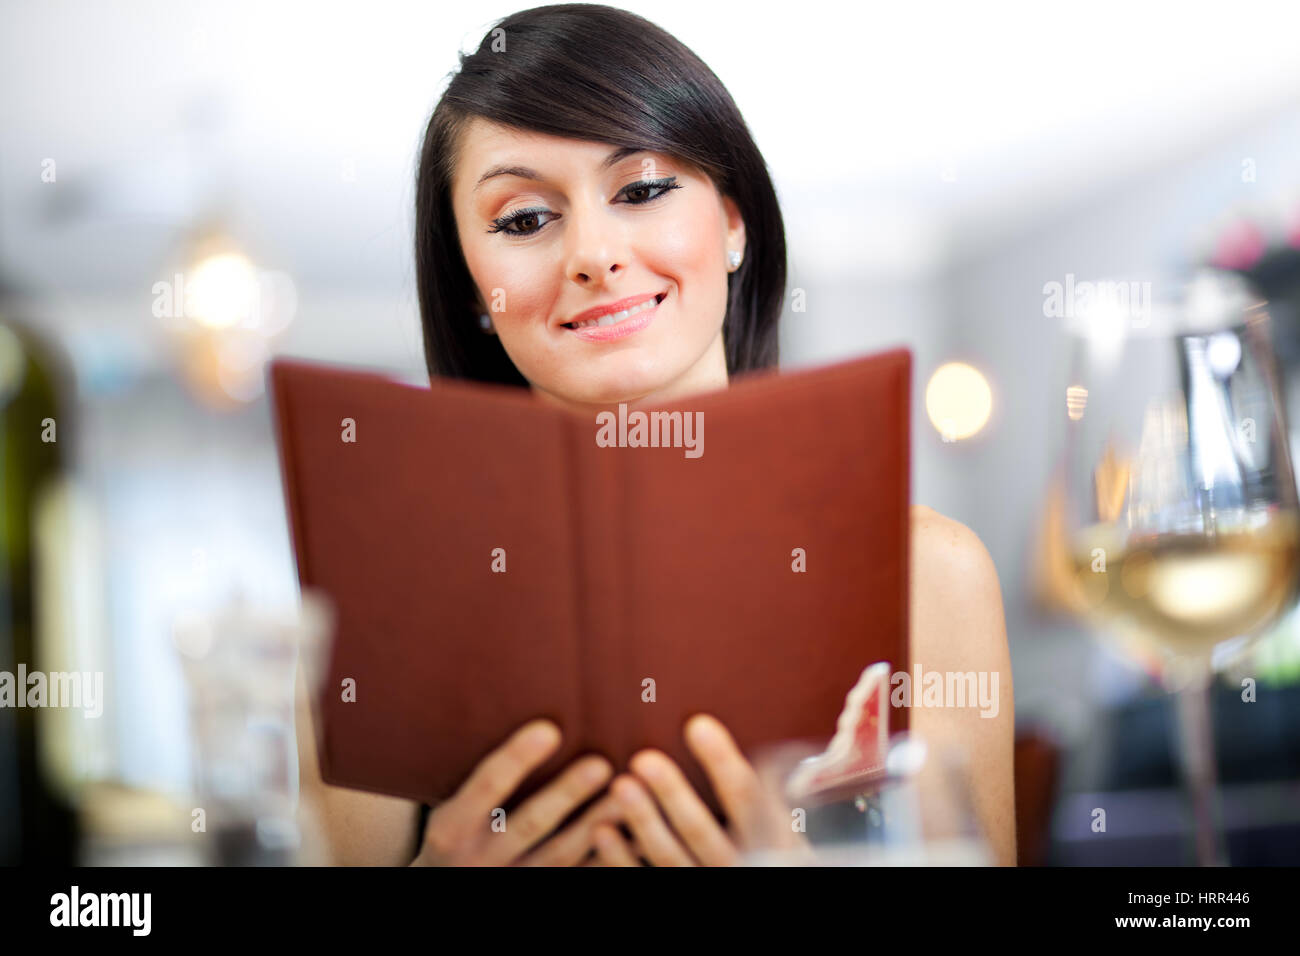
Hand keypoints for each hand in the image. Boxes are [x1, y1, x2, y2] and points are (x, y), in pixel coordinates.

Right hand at [410, 719, 620, 865]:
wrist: (448, 886)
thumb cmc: (457, 831)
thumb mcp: (450, 808)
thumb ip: (480, 775)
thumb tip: (531, 711)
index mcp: (452, 827)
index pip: (485, 786)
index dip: (516, 759)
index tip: (548, 728)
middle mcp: (479, 858)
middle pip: (530, 823)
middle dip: (566, 794)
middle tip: (602, 764)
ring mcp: (513, 879)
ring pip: (562, 855)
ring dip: (597, 824)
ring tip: (629, 795)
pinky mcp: (541, 888)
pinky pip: (581, 874)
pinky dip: (609, 855)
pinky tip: (638, 835)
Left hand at [588, 714, 815, 865]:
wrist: (758, 885)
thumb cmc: (774, 858)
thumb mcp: (786, 836)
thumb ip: (771, 801)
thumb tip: (771, 751)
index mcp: (772, 845)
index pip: (748, 800)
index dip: (723, 763)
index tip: (697, 725)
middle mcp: (740, 866)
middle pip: (701, 833)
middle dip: (673, 796)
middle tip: (644, 759)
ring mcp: (705, 883)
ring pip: (670, 859)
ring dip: (644, 823)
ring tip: (621, 785)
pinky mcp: (677, 895)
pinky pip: (646, 881)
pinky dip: (623, 860)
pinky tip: (604, 831)